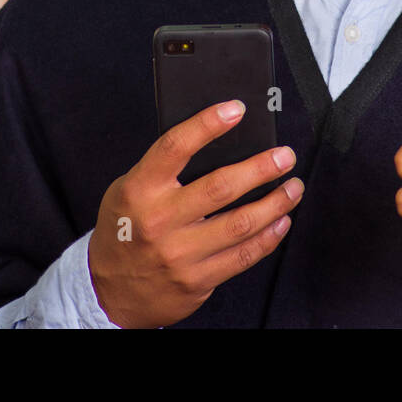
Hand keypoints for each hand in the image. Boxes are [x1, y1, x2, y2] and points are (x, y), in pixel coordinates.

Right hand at [88, 100, 303, 327]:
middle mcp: (159, 220)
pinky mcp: (197, 279)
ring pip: (240, 223)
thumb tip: (218, 142)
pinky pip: (243, 255)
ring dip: (275, 202)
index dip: (208, 124)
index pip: (176, 147)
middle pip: (221, 187)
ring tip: (293, 188)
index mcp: (140, 189)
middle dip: (261, 168)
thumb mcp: (129, 191)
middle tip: (284, 156)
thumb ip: (164, 170)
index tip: (236, 110)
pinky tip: (280, 222)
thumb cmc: (125, 231)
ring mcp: (179, 253)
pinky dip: (269, 236)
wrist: (109, 291)